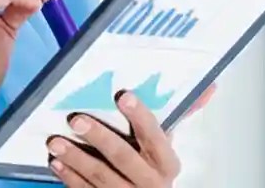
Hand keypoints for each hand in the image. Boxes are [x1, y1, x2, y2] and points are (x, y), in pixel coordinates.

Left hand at [46, 85, 216, 186]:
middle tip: (77, 119)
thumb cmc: (152, 169)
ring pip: (101, 177)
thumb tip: (208, 86)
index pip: (156, 137)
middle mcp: (151, 183)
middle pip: (125, 158)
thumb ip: (182, 114)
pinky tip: (56, 162)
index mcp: (167, 164)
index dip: (140, 116)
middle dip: (100, 137)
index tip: (122, 95)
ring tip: (55, 141)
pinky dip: (70, 177)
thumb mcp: (165, 145)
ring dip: (77, 158)